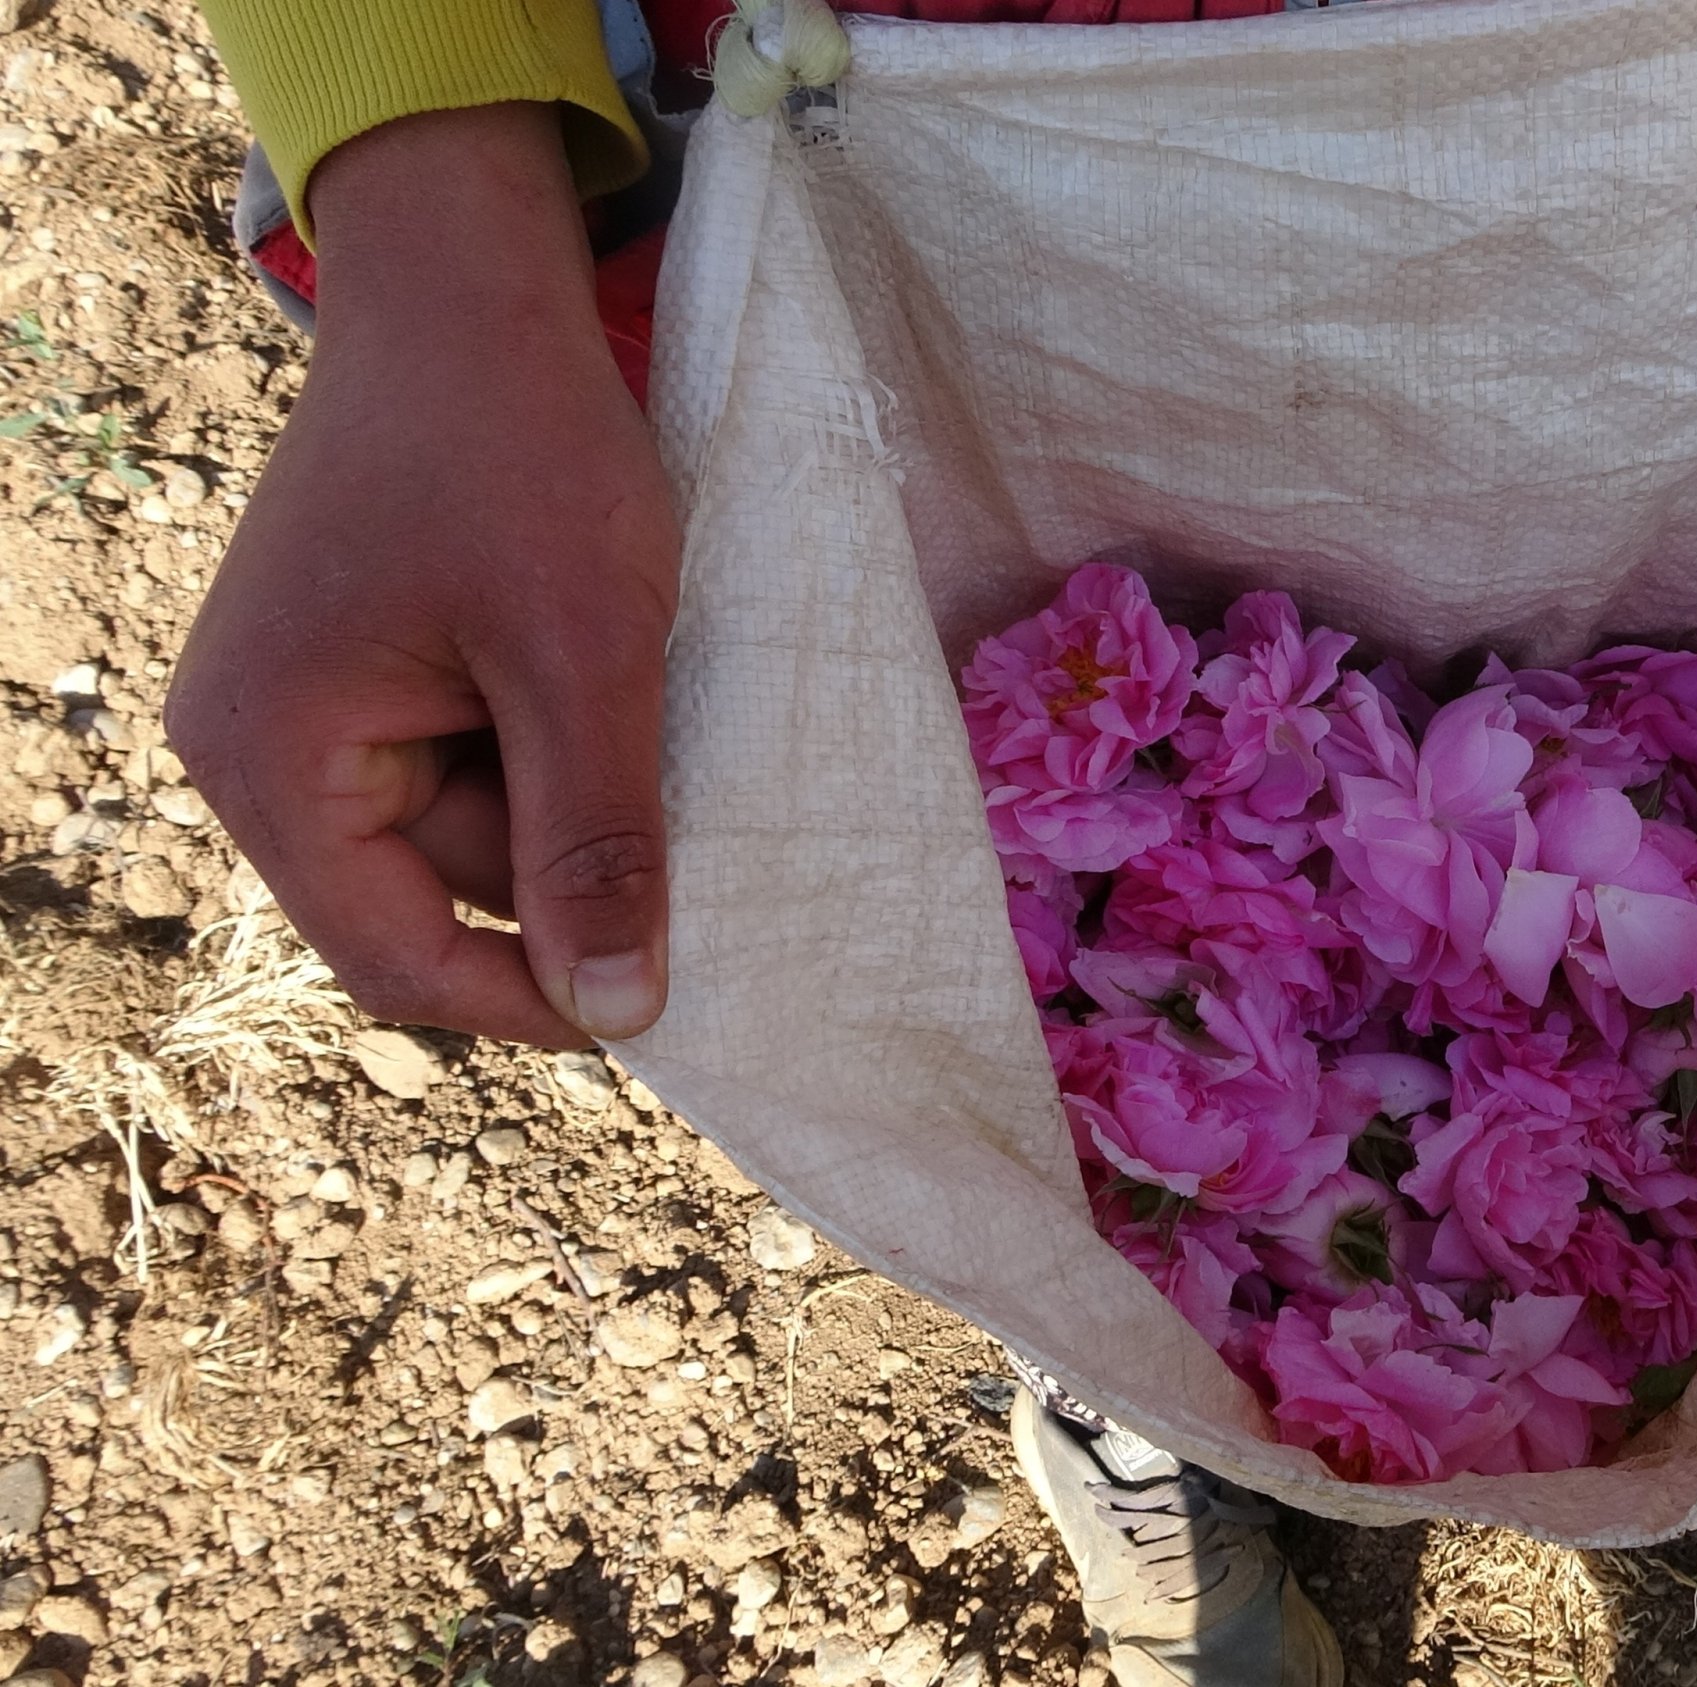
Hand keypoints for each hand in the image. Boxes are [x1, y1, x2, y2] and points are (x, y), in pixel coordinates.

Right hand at [167, 104, 678, 1048]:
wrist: (474, 291)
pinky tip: (601, 667)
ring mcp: (308, 709)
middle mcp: (258, 751)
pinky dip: (554, 741)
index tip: (666, 988)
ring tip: (633, 683)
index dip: (533, 997)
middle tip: (683, 781)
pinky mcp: (366, 673)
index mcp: (271, 759)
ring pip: (474, 828)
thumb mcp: (585, 653)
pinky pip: (473, 761)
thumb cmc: (521, 450)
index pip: (397, 958)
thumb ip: (596, 837)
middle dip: (568, 861)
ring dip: (573, 791)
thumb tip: (616, 1014)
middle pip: (440, 894)